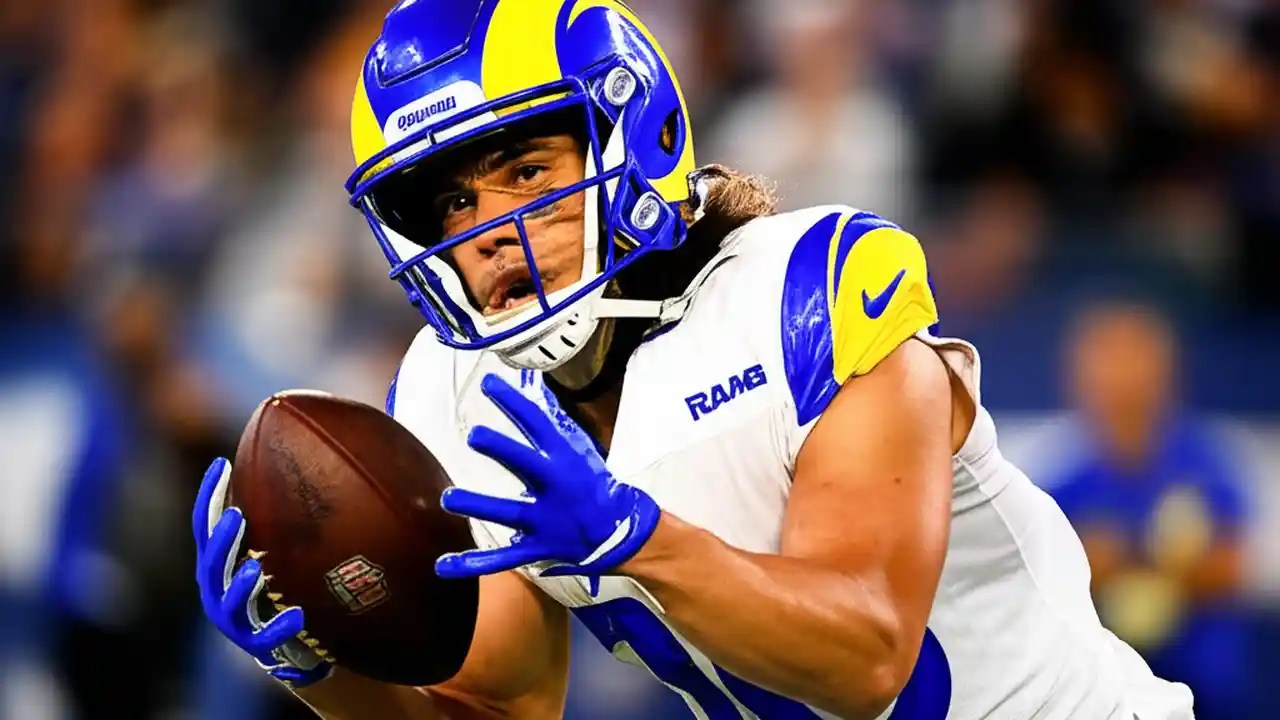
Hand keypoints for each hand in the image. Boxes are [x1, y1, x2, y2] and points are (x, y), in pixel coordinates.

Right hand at [193, 457, 331, 686]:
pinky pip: (264, 640)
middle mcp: (222, 590)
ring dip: (239, 584)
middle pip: (211, 563)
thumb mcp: (299, 545)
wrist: (313, 645)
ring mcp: (237, 622)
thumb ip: (301, 513)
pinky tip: (297, 614)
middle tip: (238, 514)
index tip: (222, 464)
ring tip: (255, 567)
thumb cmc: (302, 583)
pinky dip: (277, 626)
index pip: (208, 525)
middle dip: (221, 539)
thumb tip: (333, 455)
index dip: (210, 496)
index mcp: (226, 562)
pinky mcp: (258, 649)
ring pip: (226, 603)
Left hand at [435, 375, 659, 589]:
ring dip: (480, 505)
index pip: (538, 425)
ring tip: (449, 498)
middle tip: (475, 436)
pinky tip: (444, 565)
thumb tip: (531, 387)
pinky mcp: (537, 547)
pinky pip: (504, 557)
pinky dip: (474, 563)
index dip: (514, 403)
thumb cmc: (592, 483)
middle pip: (527, 465)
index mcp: (564, 458)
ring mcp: (545, 520)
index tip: (488, 384)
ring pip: (510, 512)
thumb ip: (551, 421)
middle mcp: (554, 487)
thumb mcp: (578, 448)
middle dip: (503, 450)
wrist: (618, 530)